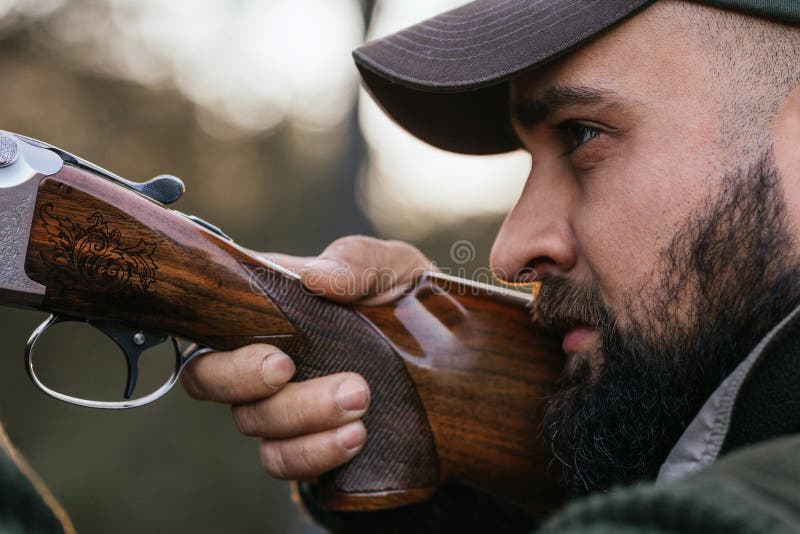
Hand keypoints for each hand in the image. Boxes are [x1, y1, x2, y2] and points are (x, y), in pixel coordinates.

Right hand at [181, 236, 432, 479]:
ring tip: (358, 400)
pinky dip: (312, 453)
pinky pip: (283, 461)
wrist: (448, 356)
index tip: (273, 347)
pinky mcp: (306, 442)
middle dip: (245, 379)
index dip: (216, 332)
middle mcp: (262, 356)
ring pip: (251, 422)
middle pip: (209, 377)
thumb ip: (357, 262)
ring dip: (298, 416)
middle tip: (290, 368)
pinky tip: (354, 438)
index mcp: (270, 304)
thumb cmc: (403, 298)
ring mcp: (280, 403)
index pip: (211, 316)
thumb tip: (317, 277)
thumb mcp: (392, 268)